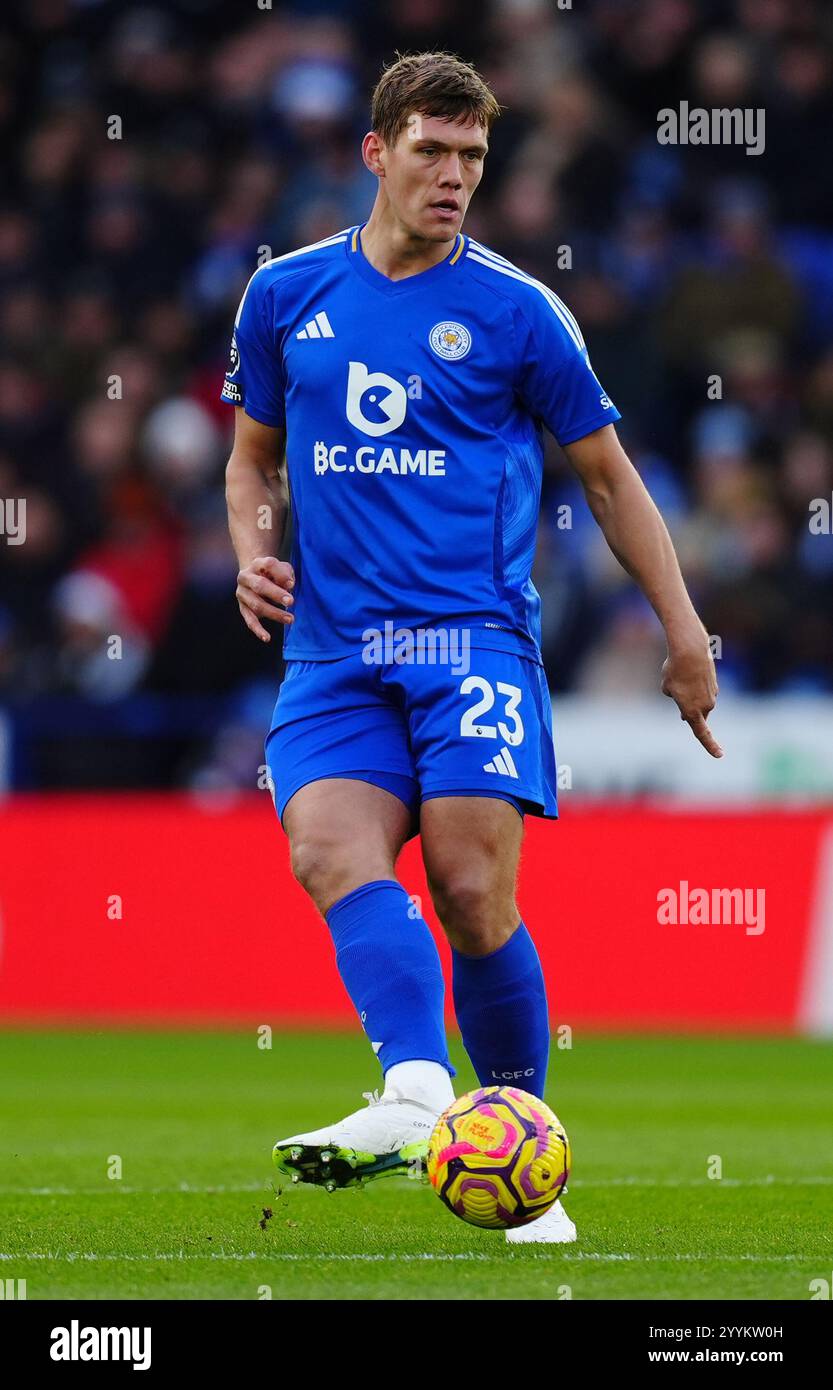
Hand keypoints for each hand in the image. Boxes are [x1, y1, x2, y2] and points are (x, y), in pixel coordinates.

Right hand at [236, 556, 294, 642]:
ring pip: (256, 605)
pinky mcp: (242, 608)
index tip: (292, 585)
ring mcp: (242, 594)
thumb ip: (285, 574)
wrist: (255, 576)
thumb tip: (289, 586)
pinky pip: (249, 620)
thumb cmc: (273, 574)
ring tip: (290, 619)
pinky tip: (267, 638)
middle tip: (291, 601)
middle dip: (276, 594)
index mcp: (257, 564)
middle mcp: (246, 577)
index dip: (281, 574)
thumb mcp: (282, 568)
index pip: (268, 565)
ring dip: (274, 613)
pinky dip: (258, 630)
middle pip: (260, 585)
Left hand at [661, 631, 722, 757]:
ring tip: (679, 677)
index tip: (720, 755)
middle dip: (688, 712)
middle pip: (696, 716)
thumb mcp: (666, 686)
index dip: (710, 746)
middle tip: (678, 701)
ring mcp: (712, 695)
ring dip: (690, 694)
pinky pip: (703, 690)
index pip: (702, 734)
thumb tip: (683, 695)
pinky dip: (696, 684)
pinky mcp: (715, 684)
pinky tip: (688, 671)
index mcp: (692, 712)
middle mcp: (705, 706)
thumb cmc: (675, 670)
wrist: (690, 650)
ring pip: (699, 701)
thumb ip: (673, 695)